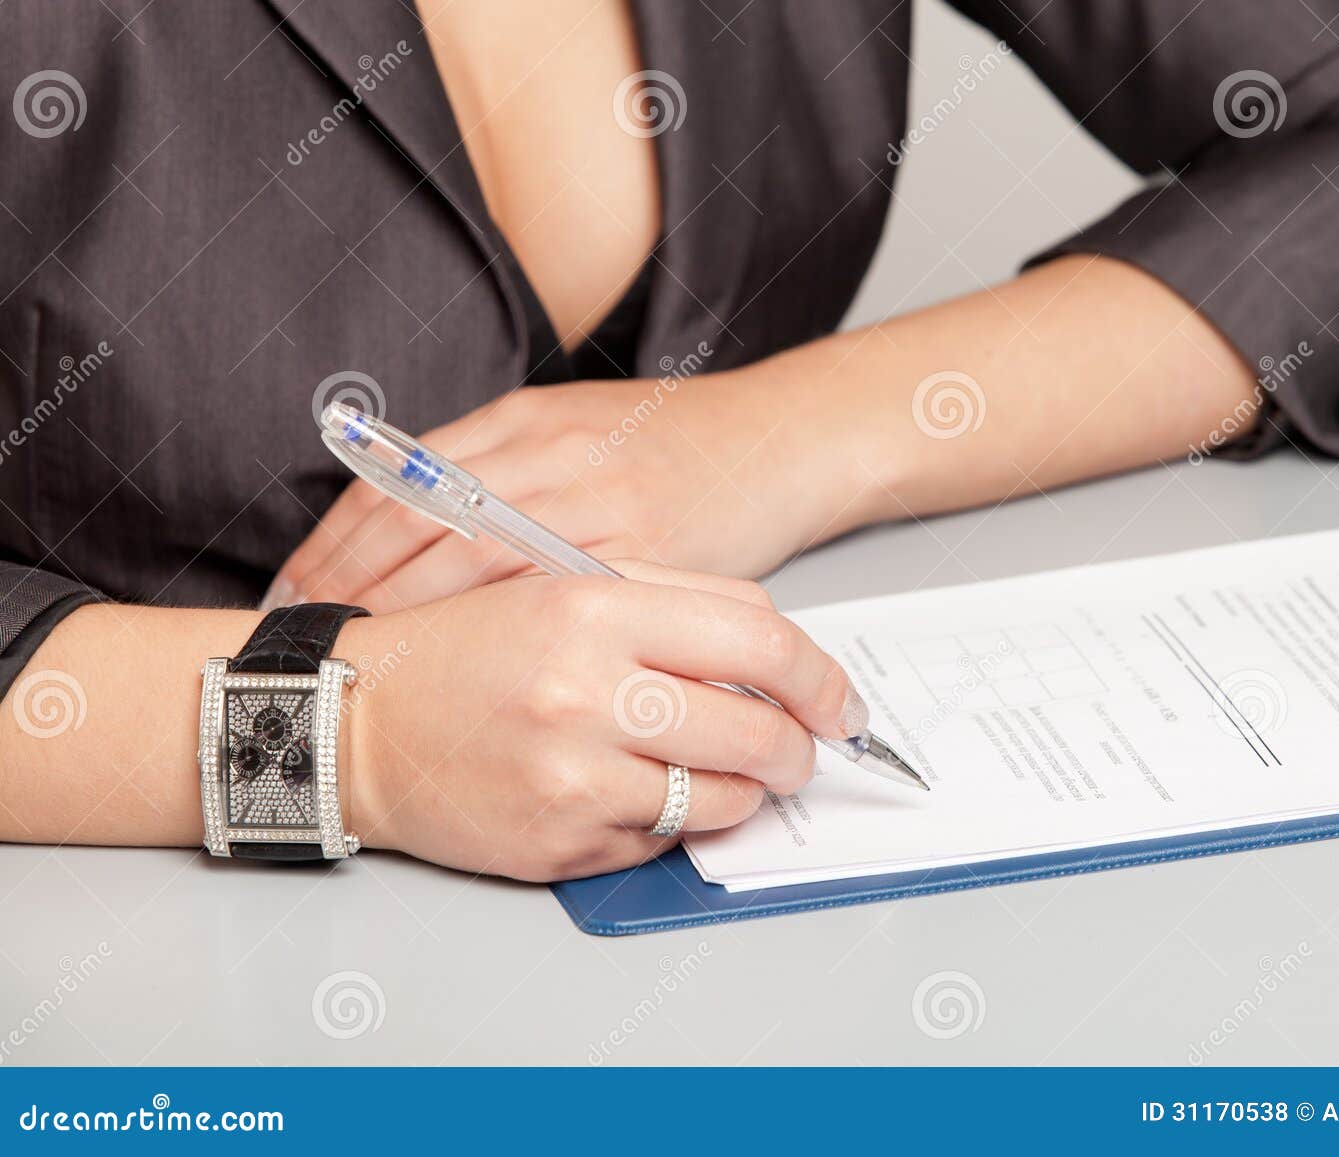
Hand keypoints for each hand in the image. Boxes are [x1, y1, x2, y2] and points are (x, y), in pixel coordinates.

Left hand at [267, 370, 869, 612]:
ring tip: (364, 665)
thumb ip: (497, 464)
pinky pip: (554, 596)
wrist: (782, 440)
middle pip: (420, 522)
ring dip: (408, 613)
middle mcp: (550, 454)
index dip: (336, 542)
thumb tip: (410, 515)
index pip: (402, 484)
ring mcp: (598, 499)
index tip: (292, 591)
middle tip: (303, 641)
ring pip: (473, 558)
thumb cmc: (676, 444)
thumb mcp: (573, 425)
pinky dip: (500, 632)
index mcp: (522, 422)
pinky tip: (472, 667)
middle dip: (350, 586)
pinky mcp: (647, 546)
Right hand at [340, 560, 860, 881]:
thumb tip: (779, 649)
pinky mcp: (559, 843)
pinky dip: (670, 819)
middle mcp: (586, 694)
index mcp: (594, 610)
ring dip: (742, 789)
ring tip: (719, 769)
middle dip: (797, 749)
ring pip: (722, 799)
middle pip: (756, 733)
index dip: (821, 678)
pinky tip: (633, 788)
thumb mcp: (564, 585)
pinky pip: (661, 840)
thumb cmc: (468, 648)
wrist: (354, 723)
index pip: (760, 644)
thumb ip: (678, 600)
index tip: (840, 702)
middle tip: (797, 749)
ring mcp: (572, 778)